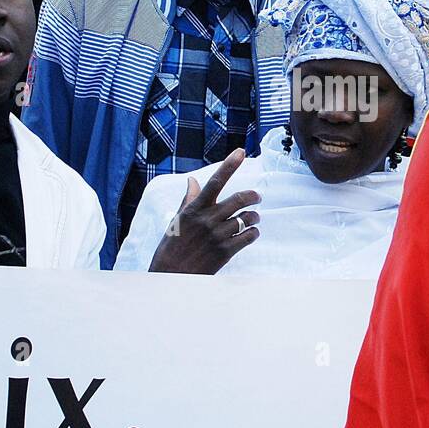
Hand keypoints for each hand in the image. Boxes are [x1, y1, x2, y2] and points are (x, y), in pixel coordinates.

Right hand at [148, 149, 260, 273]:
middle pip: (239, 199)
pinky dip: (253, 233)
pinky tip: (250, 233)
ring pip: (247, 218)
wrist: (170, 276)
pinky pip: (248, 237)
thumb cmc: (172, 246)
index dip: (229, 165)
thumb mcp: (177, 220)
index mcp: (195, 209)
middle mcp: (208, 220)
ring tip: (253, 218)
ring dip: (254, 216)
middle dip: (253, 196)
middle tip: (257, 196)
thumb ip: (189, 200)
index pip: (215, 181)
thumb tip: (192, 180)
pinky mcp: (226, 252)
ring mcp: (218, 236)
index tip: (240, 151)